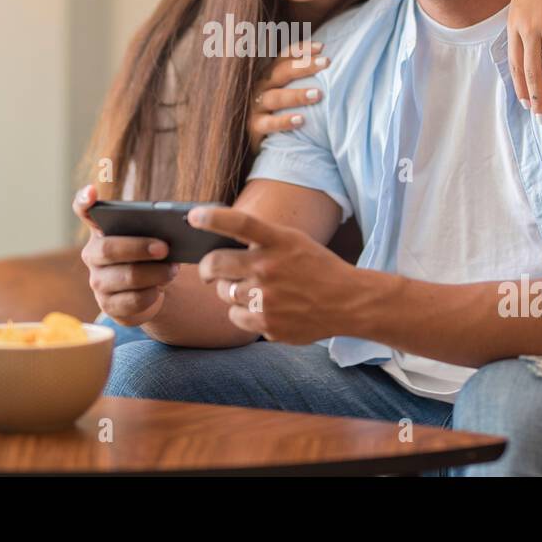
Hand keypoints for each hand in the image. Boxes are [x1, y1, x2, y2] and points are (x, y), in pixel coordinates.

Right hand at [73, 184, 178, 326]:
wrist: (150, 291)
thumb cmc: (151, 256)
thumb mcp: (152, 239)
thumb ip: (155, 230)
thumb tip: (173, 229)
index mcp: (102, 230)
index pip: (83, 210)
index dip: (84, 200)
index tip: (93, 191)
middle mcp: (93, 254)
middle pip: (108, 249)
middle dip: (139, 248)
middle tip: (165, 248)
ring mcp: (98, 281)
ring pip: (124, 277)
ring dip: (153, 273)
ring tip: (173, 270)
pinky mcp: (108, 305)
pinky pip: (130, 301)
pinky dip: (151, 294)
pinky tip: (161, 290)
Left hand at [188, 205, 358, 344]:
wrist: (348, 302)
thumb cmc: (315, 267)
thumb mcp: (293, 241)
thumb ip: (261, 239)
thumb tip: (218, 244)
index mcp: (279, 241)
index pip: (241, 223)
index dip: (213, 218)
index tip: (193, 216)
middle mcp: (269, 268)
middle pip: (214, 264)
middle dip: (206, 268)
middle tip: (208, 270)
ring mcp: (267, 299)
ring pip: (222, 293)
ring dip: (229, 290)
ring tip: (251, 289)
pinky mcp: (267, 324)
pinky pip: (234, 316)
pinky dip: (241, 312)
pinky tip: (262, 307)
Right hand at [247, 41, 328, 151]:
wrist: (253, 140)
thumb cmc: (276, 112)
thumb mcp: (283, 92)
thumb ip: (297, 79)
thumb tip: (327, 63)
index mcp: (268, 76)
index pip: (283, 57)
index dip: (301, 50)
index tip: (321, 47)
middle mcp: (260, 87)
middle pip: (281, 72)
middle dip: (304, 66)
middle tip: (326, 62)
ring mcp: (255, 107)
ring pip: (275, 98)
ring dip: (297, 95)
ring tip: (318, 94)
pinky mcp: (254, 127)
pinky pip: (269, 124)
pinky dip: (284, 121)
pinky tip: (301, 120)